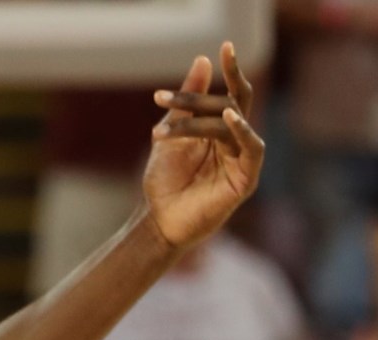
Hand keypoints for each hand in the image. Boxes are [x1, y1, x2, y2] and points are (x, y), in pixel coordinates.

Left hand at [143, 43, 264, 252]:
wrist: (159, 219)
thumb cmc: (166, 181)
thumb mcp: (170, 135)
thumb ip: (186, 102)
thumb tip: (202, 61)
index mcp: (221, 129)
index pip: (231, 94)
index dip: (230, 71)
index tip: (223, 47)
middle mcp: (236, 141)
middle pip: (231, 105)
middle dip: (201, 98)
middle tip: (166, 100)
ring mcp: (243, 158)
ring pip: (231, 124)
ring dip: (200, 119)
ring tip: (173, 114)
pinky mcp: (246, 177)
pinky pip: (252, 148)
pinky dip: (243, 131)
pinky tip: (231, 118)